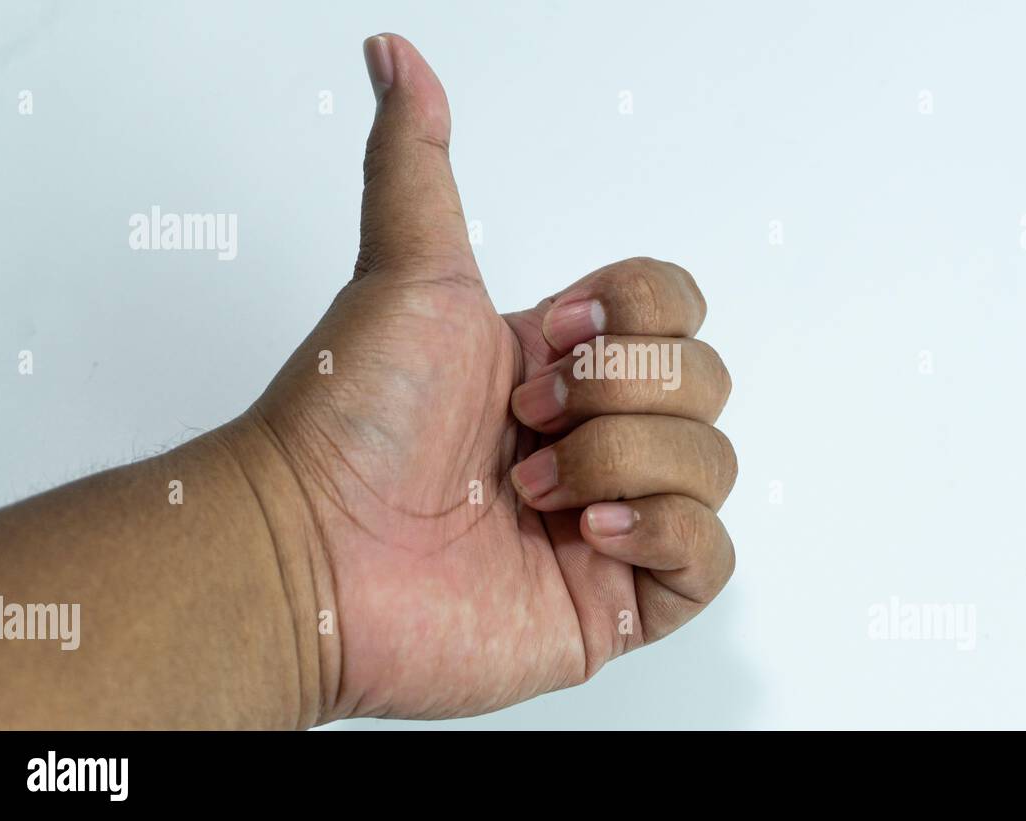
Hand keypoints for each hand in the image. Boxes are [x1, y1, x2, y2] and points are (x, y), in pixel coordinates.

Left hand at [237, 34, 736, 720]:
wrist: (312, 551)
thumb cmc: (348, 420)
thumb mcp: (405, 271)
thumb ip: (416, 162)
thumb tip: (395, 56)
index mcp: (564, 365)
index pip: (677, 311)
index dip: (632, 316)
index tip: (547, 336)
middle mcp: (596, 438)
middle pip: (707, 382)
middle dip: (616, 394)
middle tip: (524, 421)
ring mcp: (612, 521)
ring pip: (713, 465)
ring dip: (621, 464)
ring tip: (532, 491)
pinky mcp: (617, 599)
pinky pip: (712, 559)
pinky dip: (666, 534)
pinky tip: (585, 534)